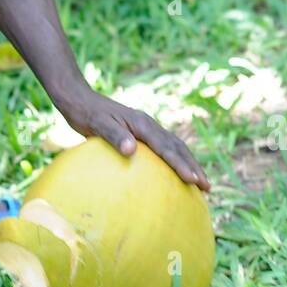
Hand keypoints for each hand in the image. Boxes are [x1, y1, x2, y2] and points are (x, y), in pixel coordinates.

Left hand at [56, 90, 209, 191]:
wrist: (78, 99)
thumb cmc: (86, 114)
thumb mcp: (97, 124)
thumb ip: (114, 136)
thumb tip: (132, 150)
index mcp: (142, 124)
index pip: (167, 148)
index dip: (182, 164)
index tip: (194, 180)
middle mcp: (148, 125)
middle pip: (177, 147)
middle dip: (193, 166)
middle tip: (207, 187)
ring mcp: (145, 129)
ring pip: (173, 146)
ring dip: (188, 163)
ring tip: (199, 183)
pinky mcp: (140, 133)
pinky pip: (162, 148)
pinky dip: (173, 160)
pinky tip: (171, 176)